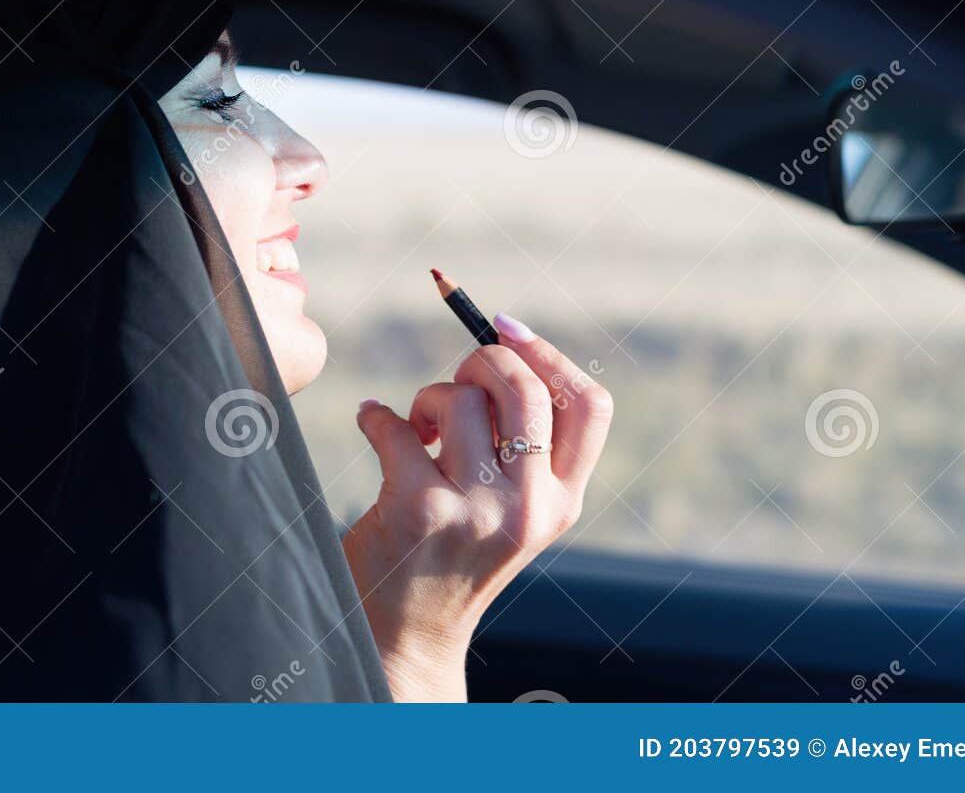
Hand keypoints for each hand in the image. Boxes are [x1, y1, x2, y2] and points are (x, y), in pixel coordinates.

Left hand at [342, 313, 612, 700]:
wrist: (405, 634)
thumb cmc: (452, 555)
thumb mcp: (512, 511)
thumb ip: (523, 447)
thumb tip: (501, 346)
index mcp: (561, 504)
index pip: (591, 407)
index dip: (550, 354)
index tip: (507, 331)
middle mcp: (529, 510)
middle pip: (526, 389)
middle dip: (483, 360)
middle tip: (456, 378)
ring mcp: (476, 511)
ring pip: (460, 400)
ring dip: (429, 396)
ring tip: (416, 426)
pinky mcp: (420, 509)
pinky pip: (397, 425)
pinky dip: (377, 416)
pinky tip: (373, 424)